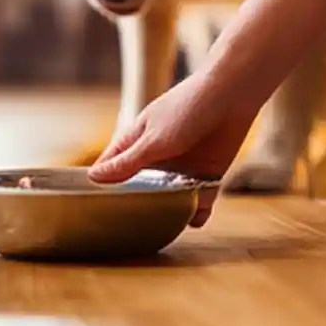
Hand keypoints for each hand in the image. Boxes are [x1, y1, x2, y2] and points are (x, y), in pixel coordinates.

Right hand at [88, 71, 259, 226]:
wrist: (232, 95)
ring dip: (168, 212)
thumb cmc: (188, 107)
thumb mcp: (153, 140)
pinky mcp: (207, 176)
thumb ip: (127, 163)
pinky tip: (194, 218)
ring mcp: (182, 169)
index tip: (93, 211)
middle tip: (127, 230)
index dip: (102, 187)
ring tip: (162, 228)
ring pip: (168, 200)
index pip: (111, 168)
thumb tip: (94, 178)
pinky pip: (198, 201)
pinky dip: (196, 212)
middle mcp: (158, 158)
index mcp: (137, 143)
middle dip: (136, 207)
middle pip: (140, 190)